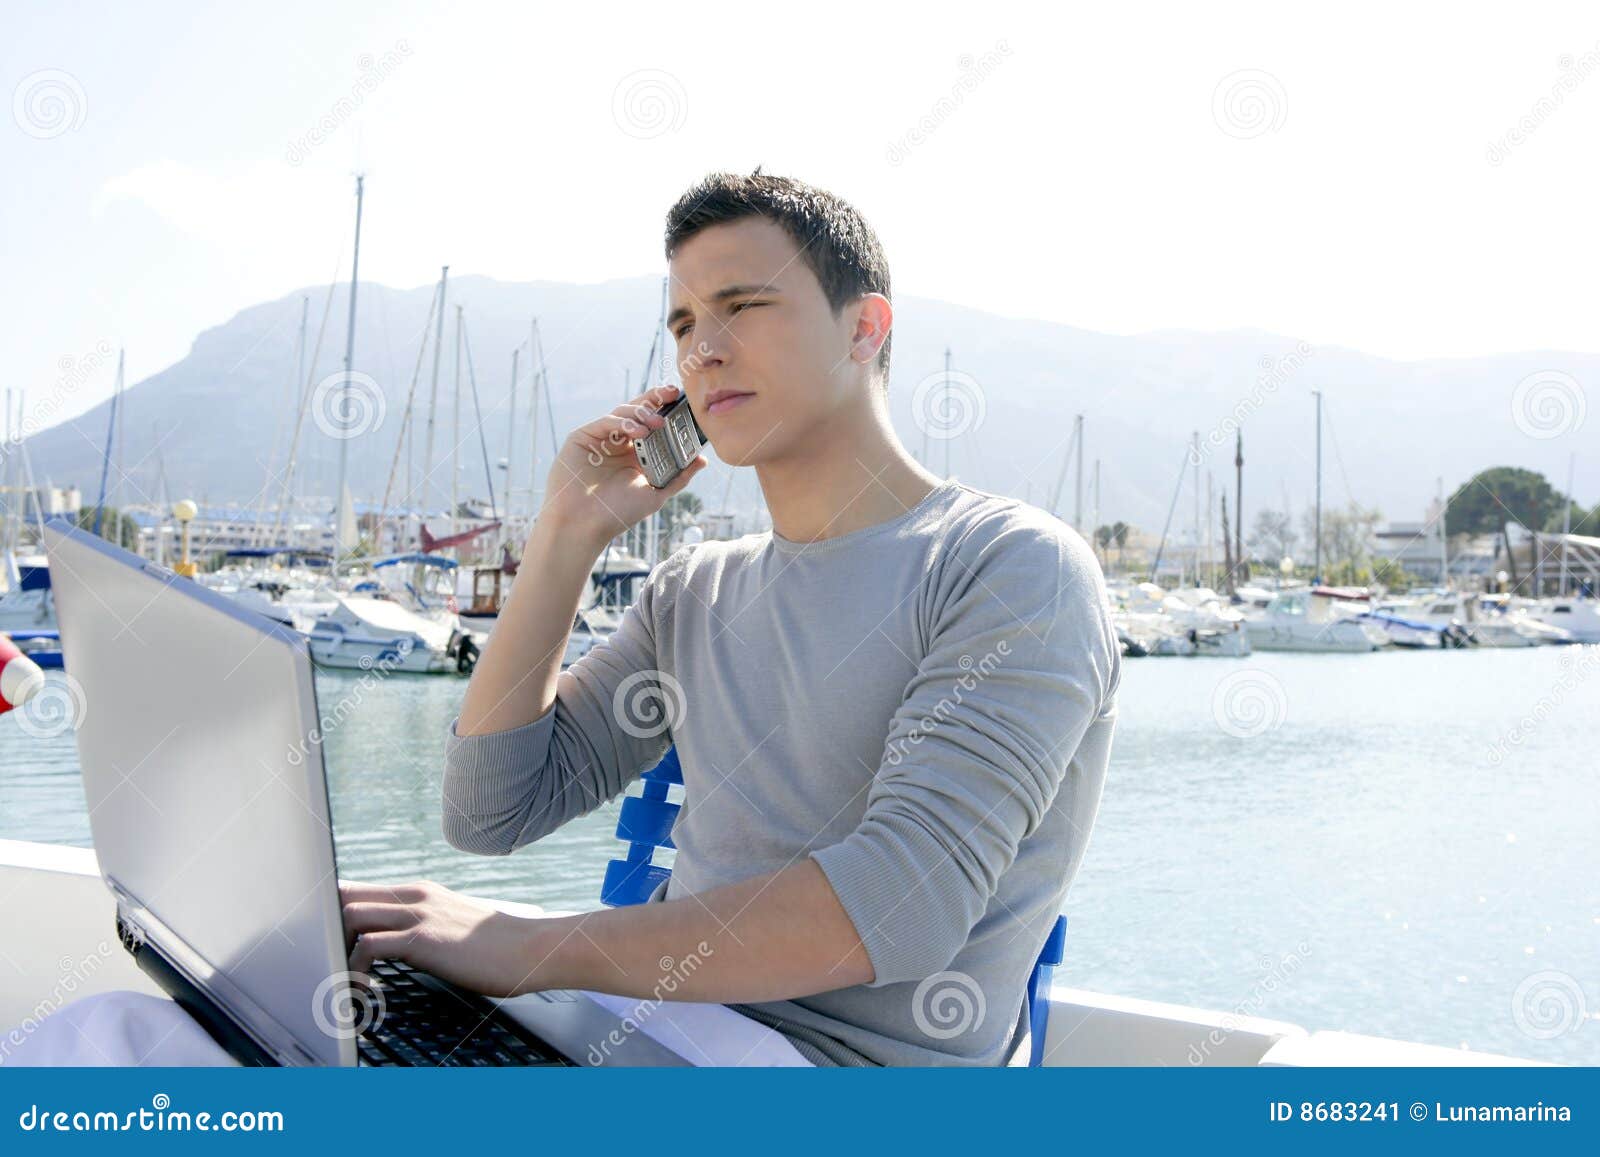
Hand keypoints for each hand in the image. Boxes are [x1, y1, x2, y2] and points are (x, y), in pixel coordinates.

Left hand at [340, 879, 549, 997]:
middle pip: (344, 894)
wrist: (533, 948)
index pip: (359, 888)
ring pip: (348, 915)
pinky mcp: (422, 938)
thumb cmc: (499, 946)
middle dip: (327, 930)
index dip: (335, 913)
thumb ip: (425, 926)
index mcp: (420, 891)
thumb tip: (399, 944)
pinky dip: (356, 971)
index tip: (331, 945)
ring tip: (345, 980)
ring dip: (336, 950)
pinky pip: (368, 947)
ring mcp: (418, 913)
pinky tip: (368, 991)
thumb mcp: (453, 925)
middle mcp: (414, 895)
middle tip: (331, 964)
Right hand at [539, 383, 707, 547]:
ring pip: (623, 412)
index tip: (685, 401)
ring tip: (657, 423)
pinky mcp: (583, 436)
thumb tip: (702, 460)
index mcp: (635, 453)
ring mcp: (600, 438)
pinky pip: (606, 421)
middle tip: (672, 393)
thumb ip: (678, 476)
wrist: (585, 525)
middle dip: (656, 399)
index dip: (667, 410)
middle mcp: (618, 442)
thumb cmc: (617, 513)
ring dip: (642, 413)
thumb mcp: (655, 494)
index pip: (653, 423)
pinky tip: (638, 431)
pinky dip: (624, 423)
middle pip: (638, 411)